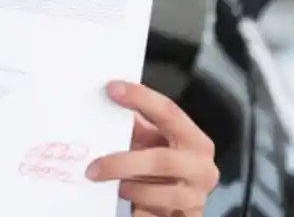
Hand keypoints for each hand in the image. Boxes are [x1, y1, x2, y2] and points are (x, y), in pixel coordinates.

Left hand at [85, 80, 218, 215]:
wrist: (184, 203)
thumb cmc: (166, 166)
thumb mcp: (156, 142)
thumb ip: (138, 126)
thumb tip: (105, 102)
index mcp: (194, 140)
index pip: (169, 112)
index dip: (141, 98)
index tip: (112, 89)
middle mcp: (201, 168)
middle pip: (161, 161)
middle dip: (122, 164)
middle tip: (93, 168)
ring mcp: (194, 197)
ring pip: (157, 194)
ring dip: (129, 188)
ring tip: (114, 185)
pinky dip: (137, 212)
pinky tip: (126, 206)